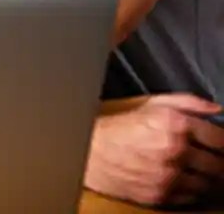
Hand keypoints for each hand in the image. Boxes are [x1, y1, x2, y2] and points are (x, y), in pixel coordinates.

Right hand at [85, 93, 223, 206]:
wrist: (88, 151)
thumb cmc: (118, 126)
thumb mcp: (151, 104)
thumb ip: (188, 102)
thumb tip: (216, 110)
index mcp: (174, 124)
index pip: (220, 139)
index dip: (222, 142)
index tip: (219, 144)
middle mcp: (174, 151)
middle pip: (219, 165)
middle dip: (218, 162)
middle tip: (212, 158)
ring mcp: (168, 176)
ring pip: (207, 184)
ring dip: (207, 178)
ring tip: (197, 170)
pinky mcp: (160, 194)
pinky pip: (191, 197)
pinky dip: (191, 190)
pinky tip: (182, 180)